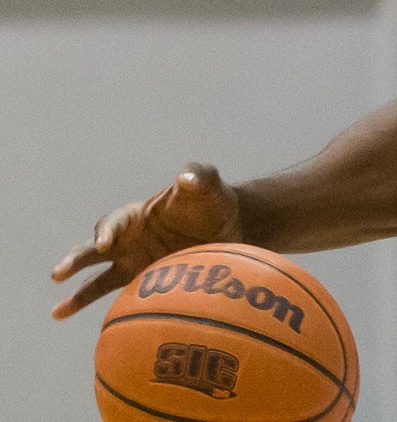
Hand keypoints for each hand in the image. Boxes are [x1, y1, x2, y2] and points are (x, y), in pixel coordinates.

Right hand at [50, 164, 242, 319]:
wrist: (229, 226)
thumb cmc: (211, 200)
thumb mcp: (205, 184)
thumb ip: (197, 176)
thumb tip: (186, 178)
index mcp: (136, 216)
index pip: (113, 222)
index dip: (106, 232)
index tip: (104, 244)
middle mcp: (127, 241)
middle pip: (92, 251)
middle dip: (75, 261)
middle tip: (58, 274)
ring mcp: (134, 263)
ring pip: (99, 280)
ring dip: (78, 296)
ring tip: (57, 313)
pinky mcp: (146, 284)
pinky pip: (123, 299)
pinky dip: (112, 313)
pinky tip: (103, 330)